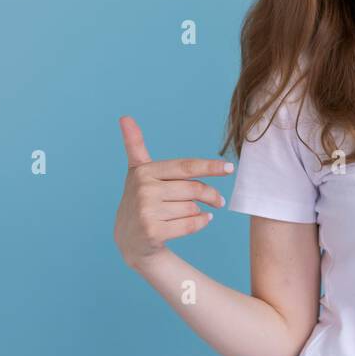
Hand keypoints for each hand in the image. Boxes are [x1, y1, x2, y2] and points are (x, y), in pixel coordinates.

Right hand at [113, 116, 232, 270]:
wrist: (130, 239)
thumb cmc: (142, 199)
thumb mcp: (138, 172)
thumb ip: (135, 145)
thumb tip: (124, 117)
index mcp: (143, 171)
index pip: (186, 167)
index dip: (210, 166)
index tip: (230, 168)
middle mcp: (143, 189)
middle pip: (194, 189)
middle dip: (211, 195)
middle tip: (220, 201)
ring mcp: (146, 211)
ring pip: (193, 207)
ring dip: (200, 211)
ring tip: (195, 212)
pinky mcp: (152, 231)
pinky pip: (190, 224)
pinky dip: (200, 223)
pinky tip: (201, 220)